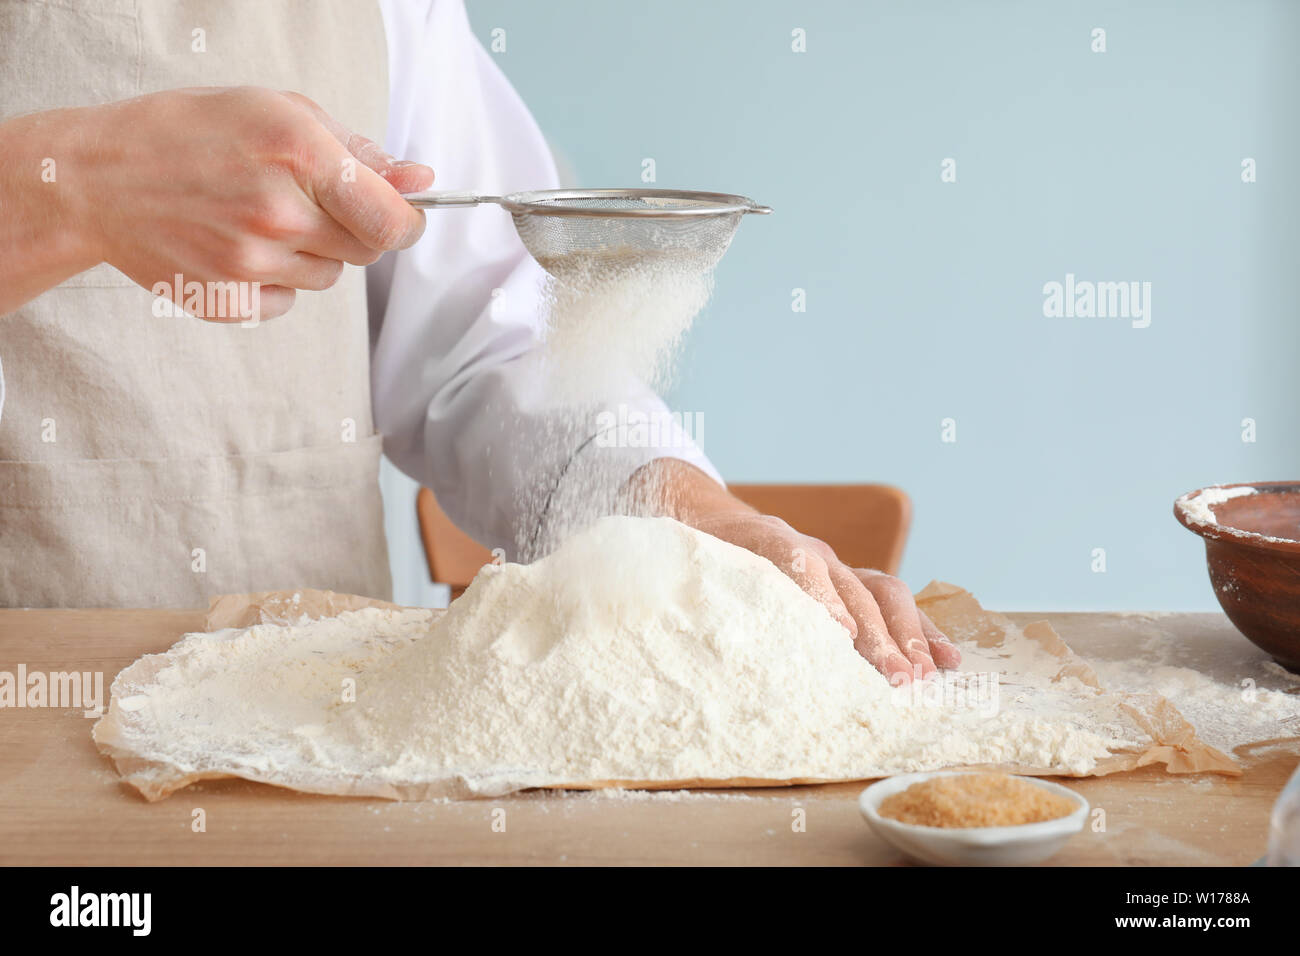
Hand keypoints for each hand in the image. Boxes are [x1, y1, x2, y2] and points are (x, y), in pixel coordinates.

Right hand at [4, 86, 433, 319]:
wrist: (98, 179)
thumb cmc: (189, 134)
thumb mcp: (275, 111)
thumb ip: (355, 149)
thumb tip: (418, 179)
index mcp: (298, 151)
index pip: (391, 219)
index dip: (407, 221)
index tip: (402, 215)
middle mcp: (278, 210)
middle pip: (366, 250)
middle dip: (354, 229)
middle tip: (310, 203)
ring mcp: (251, 261)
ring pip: (329, 276)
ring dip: (313, 253)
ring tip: (260, 218)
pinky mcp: (229, 300)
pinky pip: (288, 302)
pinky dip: (276, 282)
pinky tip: (237, 247)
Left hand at [630, 459, 959, 682]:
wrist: (702, 513)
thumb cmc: (685, 547)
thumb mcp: (670, 560)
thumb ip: (674, 581)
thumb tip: (661, 614)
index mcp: (759, 539)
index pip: (794, 563)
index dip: (819, 598)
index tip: (839, 635)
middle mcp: (806, 549)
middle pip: (848, 588)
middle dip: (874, 636)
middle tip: (894, 680)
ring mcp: (833, 564)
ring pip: (881, 591)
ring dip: (905, 635)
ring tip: (922, 677)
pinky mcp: (848, 581)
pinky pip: (892, 601)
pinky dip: (921, 630)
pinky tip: (947, 661)